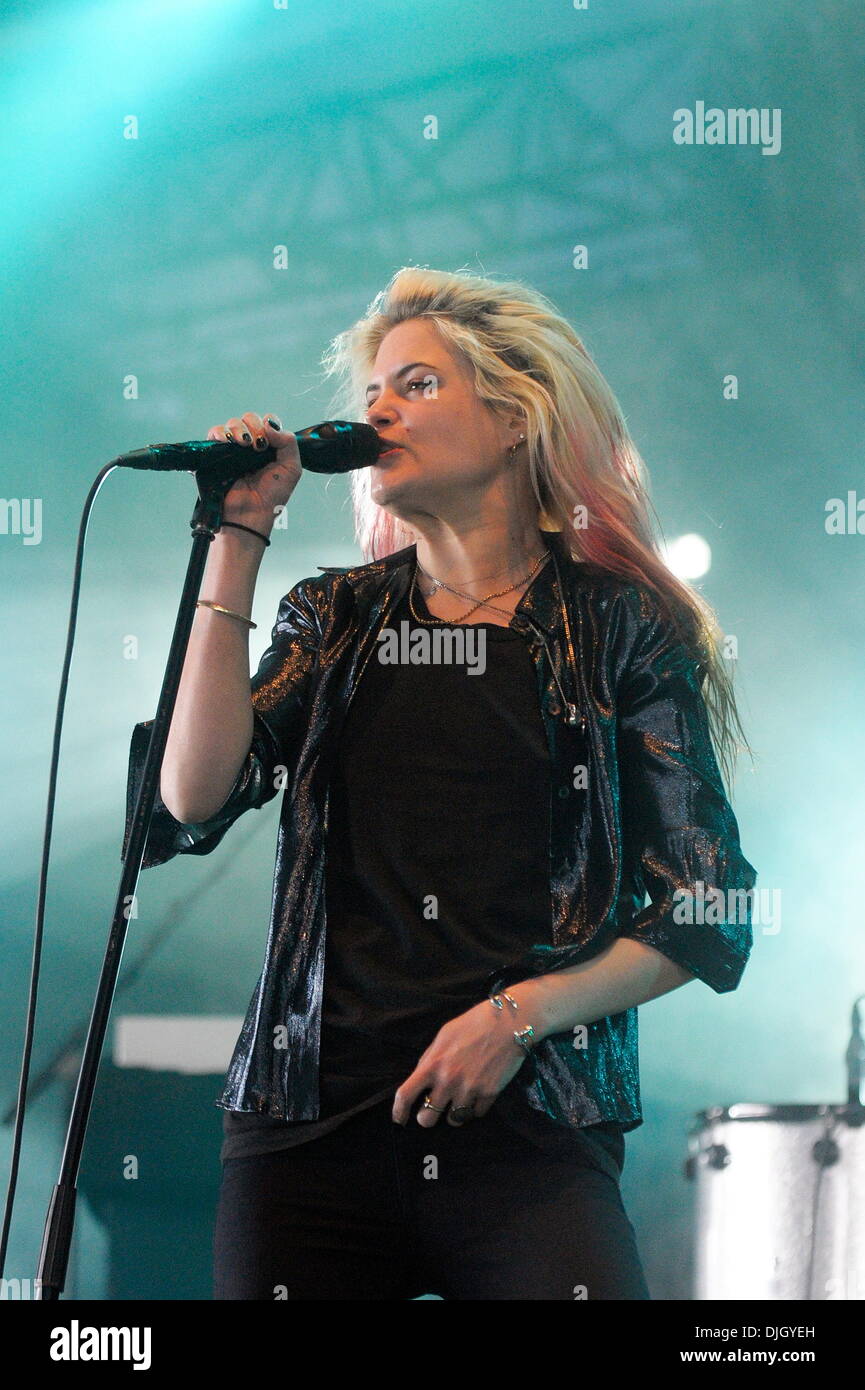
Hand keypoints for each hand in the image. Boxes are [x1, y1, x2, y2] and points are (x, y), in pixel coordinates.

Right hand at [206, 410, 300, 533]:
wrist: (250, 513)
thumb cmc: (272, 496)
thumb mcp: (291, 468)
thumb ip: (288, 442)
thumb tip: (268, 423)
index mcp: (269, 447)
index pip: (267, 422)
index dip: (268, 424)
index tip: (268, 439)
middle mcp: (251, 446)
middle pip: (249, 419)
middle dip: (253, 426)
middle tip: (256, 445)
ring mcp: (233, 450)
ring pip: (232, 424)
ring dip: (238, 429)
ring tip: (243, 444)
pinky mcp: (216, 455)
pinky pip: (214, 434)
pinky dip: (220, 432)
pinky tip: (227, 440)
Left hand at [391, 999, 532, 1128]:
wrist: (508, 1023)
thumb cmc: (473, 1024)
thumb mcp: (444, 1036)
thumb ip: (430, 1058)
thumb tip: (421, 1077)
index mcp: (432, 1064)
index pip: (405, 1095)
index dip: (398, 1112)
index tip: (400, 1120)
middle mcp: (448, 1081)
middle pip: (427, 1118)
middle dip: (428, 1117)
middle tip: (434, 1108)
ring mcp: (469, 1090)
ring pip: (454, 1120)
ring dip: (454, 1113)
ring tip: (460, 1100)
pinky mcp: (489, 1095)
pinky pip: (477, 1114)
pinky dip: (476, 1107)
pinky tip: (479, 1093)